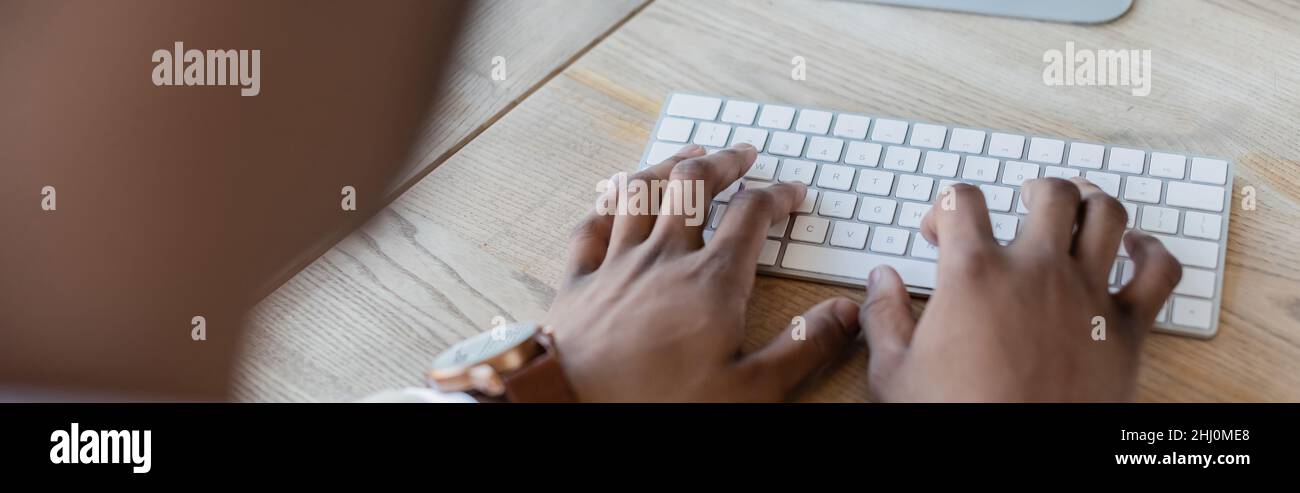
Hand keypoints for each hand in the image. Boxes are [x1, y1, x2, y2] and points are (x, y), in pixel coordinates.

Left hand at [546, 143, 861, 401]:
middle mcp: (662, 259)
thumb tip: (845, 314)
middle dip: (722, 163)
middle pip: (694, 186)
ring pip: (640, 193)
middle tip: (742, 153)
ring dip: (666, 166)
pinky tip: (615, 200)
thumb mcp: (748, 391)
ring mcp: (615, 266)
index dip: (777, 196)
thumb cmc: (659, 405)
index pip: (752, 216)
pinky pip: (590, 226)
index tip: (792, 192)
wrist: (574, 412)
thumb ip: (800, 349)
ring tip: (686, 155)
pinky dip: (606, 205)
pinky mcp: (577, 283)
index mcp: (710, 282)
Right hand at [863, 178, 1181, 400]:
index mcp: (973, 274)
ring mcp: (1086, 296)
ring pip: (1106, 214)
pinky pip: (1160, 272)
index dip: (943, 207)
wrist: (1014, 466)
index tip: (937, 231)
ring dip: (1091, 202)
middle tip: (1018, 203)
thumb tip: (881, 281)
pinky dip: (1152, 252)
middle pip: (1048, 193)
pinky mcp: (1126, 331)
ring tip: (1077, 206)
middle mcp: (1035, 272)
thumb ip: (883, 316)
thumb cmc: (955, 417)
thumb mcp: (894, 372)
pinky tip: (1136, 250)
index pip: (962, 200)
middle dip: (1030, 189)